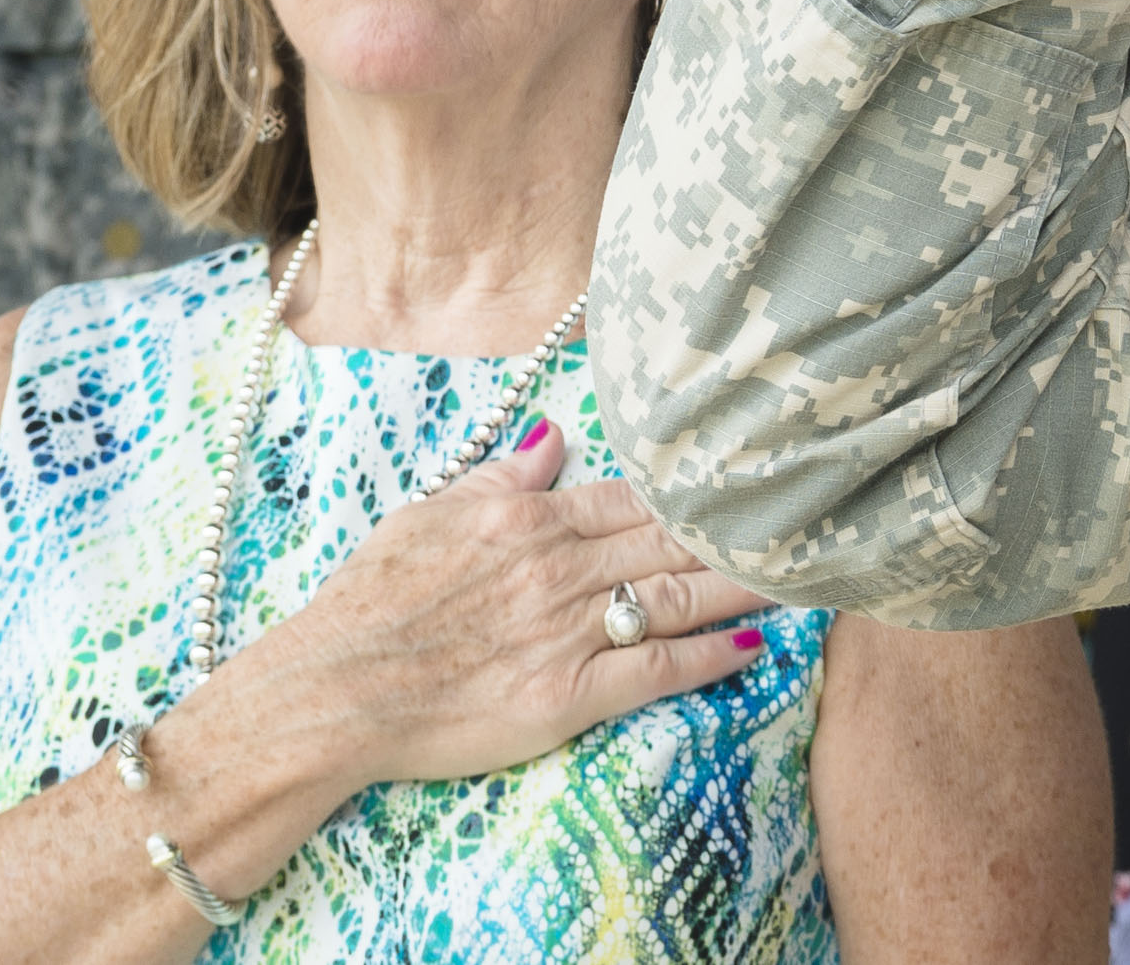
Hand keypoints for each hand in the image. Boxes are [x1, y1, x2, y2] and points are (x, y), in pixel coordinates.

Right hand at [256, 421, 770, 790]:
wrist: (327, 691)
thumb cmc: (366, 604)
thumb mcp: (427, 515)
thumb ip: (501, 475)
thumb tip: (556, 435)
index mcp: (527, 518)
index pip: (634, 495)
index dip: (695, 490)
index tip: (745, 480)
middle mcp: (558, 566)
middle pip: (671, 538)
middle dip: (738, 529)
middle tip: (802, 517)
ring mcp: (568, 630)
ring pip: (678, 593)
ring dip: (744, 582)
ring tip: (801, 571)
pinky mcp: (568, 694)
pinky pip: (658, 667)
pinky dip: (712, 654)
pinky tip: (755, 645)